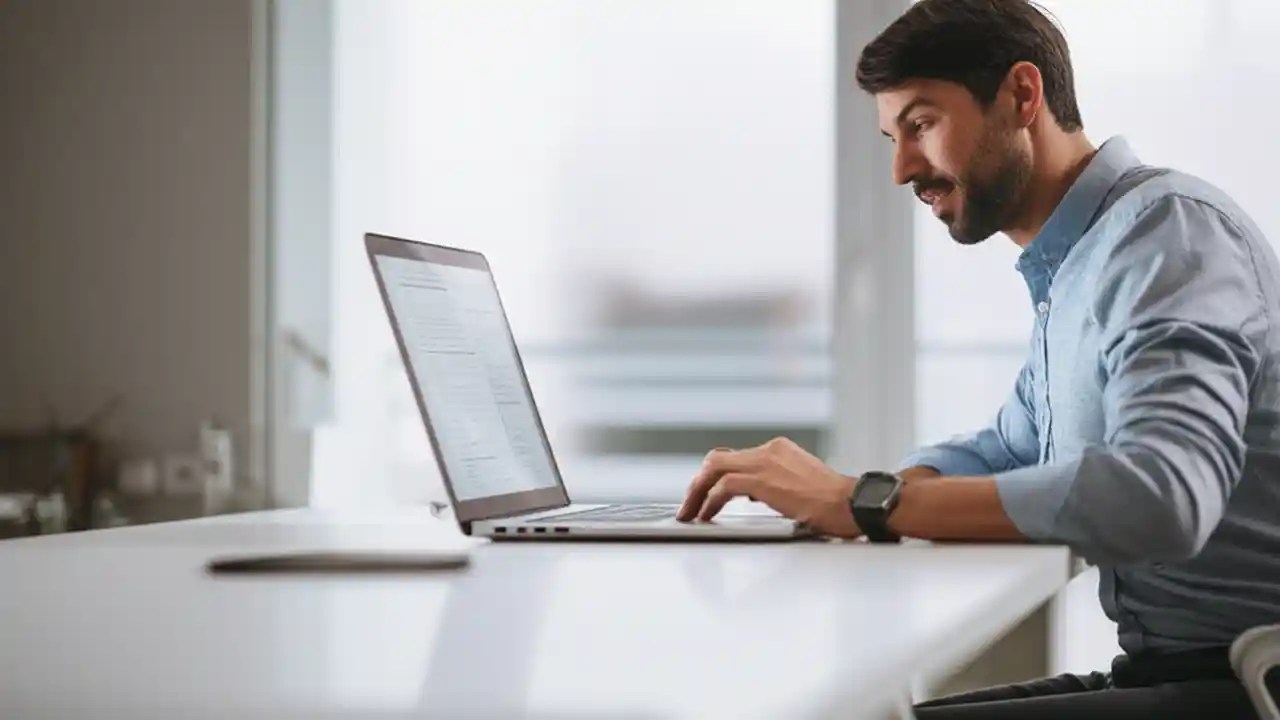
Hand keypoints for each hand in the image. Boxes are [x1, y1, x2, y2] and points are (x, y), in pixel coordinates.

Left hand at [675, 437, 860, 537]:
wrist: (853, 504)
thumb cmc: (834, 503)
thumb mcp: (800, 485)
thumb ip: (774, 484)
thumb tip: (752, 493)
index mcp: (779, 449)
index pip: (736, 457)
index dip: (715, 476)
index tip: (705, 494)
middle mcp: (770, 450)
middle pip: (718, 459)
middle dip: (698, 482)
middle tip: (689, 504)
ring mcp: (766, 462)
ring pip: (714, 469)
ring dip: (696, 493)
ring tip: (689, 513)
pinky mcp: (764, 480)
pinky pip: (724, 487)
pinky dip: (709, 501)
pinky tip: (705, 516)